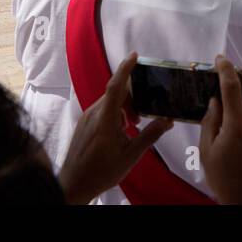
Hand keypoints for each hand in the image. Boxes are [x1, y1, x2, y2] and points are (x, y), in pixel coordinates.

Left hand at [58, 54, 172, 204]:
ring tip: (134, 126)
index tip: (134, 56)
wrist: (73, 185)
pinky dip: (115, 114)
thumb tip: (168, 120)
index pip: (116, 87)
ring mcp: (86, 118)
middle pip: (116, 94)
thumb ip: (150, 135)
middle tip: (143, 115)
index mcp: (105, 118)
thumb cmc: (102, 171)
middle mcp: (94, 113)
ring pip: (109, 103)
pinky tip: (121, 132)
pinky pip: (102, 111)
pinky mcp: (83, 124)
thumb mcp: (131, 155)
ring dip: (124, 108)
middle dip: (133, 99)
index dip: (125, 69)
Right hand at [199, 56, 241, 203]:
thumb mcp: (207, 150)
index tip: (219, 58)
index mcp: (237, 122)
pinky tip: (238, 121)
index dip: (225, 67)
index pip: (232, 84)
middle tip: (231, 76)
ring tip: (231, 102)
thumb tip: (214, 101)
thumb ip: (210, 121)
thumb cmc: (223, 177)